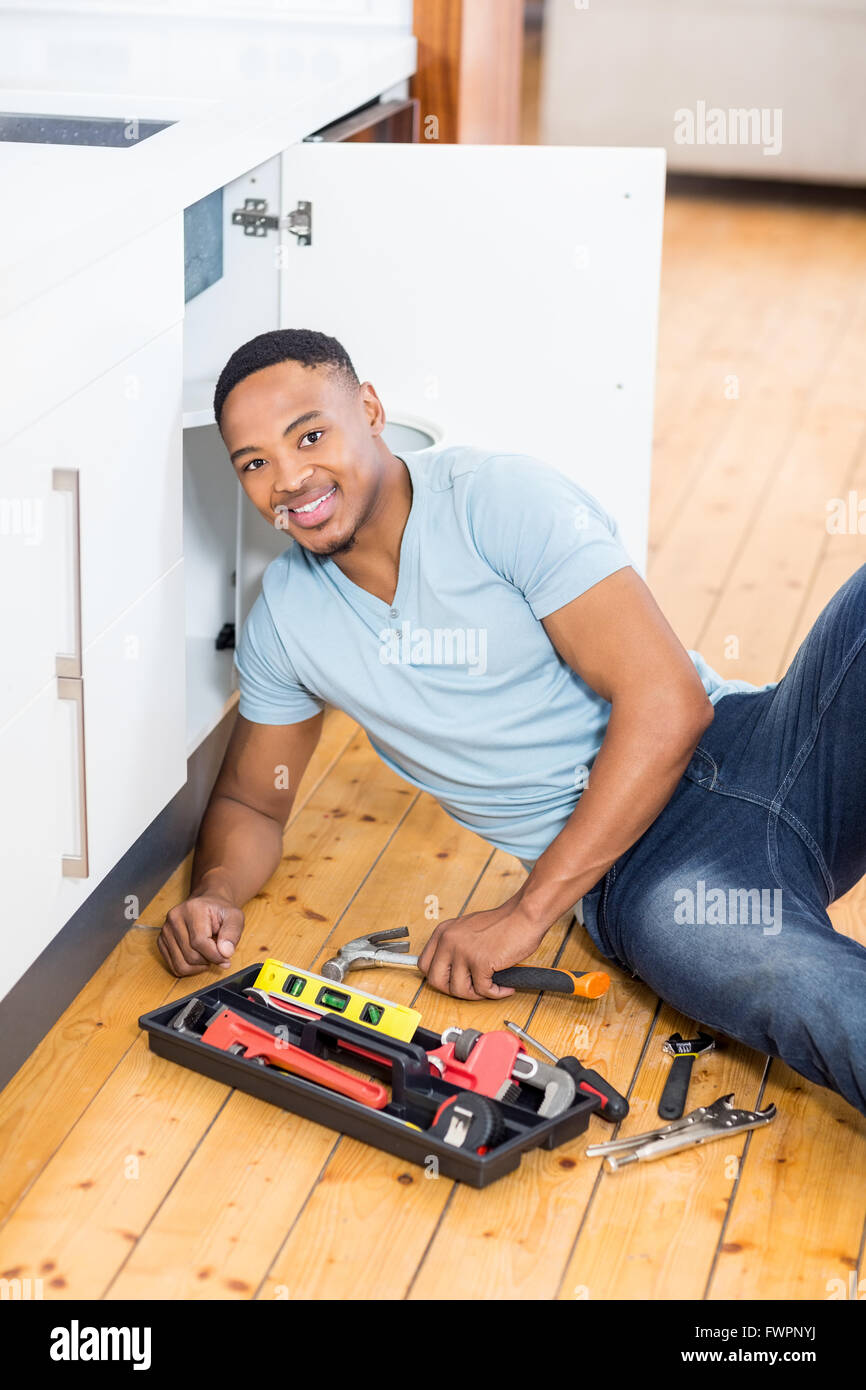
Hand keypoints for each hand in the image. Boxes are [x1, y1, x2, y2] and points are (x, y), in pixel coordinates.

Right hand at [157, 891, 244, 976]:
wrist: (207, 906)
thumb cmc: (220, 912)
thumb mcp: (235, 917)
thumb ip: (232, 933)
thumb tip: (225, 952)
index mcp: (192, 909)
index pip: (200, 942)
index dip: (215, 955)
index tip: (226, 956)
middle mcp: (174, 918)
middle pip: (190, 956)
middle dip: (208, 960)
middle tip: (217, 953)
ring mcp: (165, 930)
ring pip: (181, 964)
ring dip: (198, 966)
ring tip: (208, 955)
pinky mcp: (161, 941)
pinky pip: (174, 966)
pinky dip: (189, 968)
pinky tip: (198, 957)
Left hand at [417, 894, 547, 999]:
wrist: (524, 915)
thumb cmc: (502, 922)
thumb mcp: (467, 929)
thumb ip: (455, 946)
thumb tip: (449, 971)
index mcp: (443, 932)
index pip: (424, 964)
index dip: (437, 977)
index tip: (451, 981)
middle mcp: (449, 940)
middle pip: (435, 981)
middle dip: (453, 990)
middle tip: (471, 988)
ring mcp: (463, 951)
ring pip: (458, 990)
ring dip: (476, 994)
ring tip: (490, 987)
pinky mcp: (480, 962)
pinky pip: (483, 990)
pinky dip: (495, 993)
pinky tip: (504, 987)